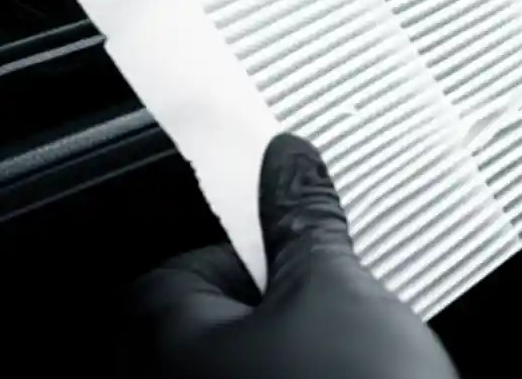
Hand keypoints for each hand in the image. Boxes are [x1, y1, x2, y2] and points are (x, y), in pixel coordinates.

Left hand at [125, 135, 456, 378]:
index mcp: (166, 346)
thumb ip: (305, 221)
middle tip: (328, 292)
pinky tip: (356, 375)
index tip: (292, 241)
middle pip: (210, 326)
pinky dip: (306, 377)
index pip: (179, 272)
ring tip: (351, 344)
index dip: (245, 250)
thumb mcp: (336, 290)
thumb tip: (290, 163)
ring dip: (293, 349)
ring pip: (243, 368)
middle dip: (274, 303)